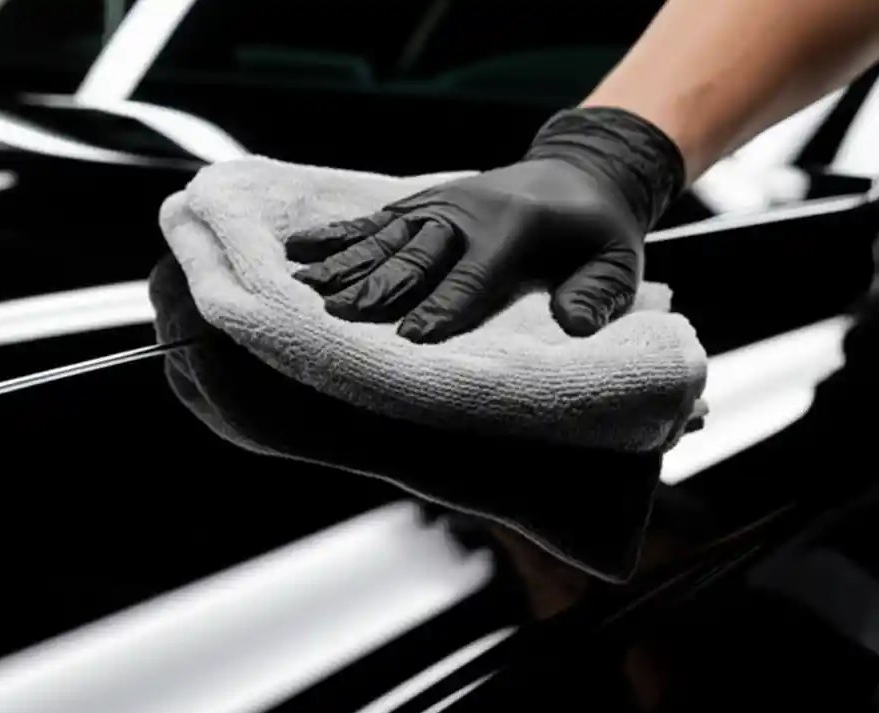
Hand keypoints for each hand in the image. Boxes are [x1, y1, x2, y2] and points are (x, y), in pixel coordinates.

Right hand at [287, 108, 684, 342]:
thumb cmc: (597, 231)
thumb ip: (598, 292)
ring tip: (305, 285)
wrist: (580, 171)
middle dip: (377, 285)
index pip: (473, 276)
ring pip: (385, 237)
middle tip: (339, 312)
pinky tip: (298, 248)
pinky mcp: (420, 203)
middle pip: (416, 255)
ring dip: (344, 263)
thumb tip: (573, 325)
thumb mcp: (618, 260)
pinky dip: (335, 234)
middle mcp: (467, 212)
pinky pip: (374, 220)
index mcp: (515, 227)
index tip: (410, 337)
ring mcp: (438, 204)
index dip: (442, 307)